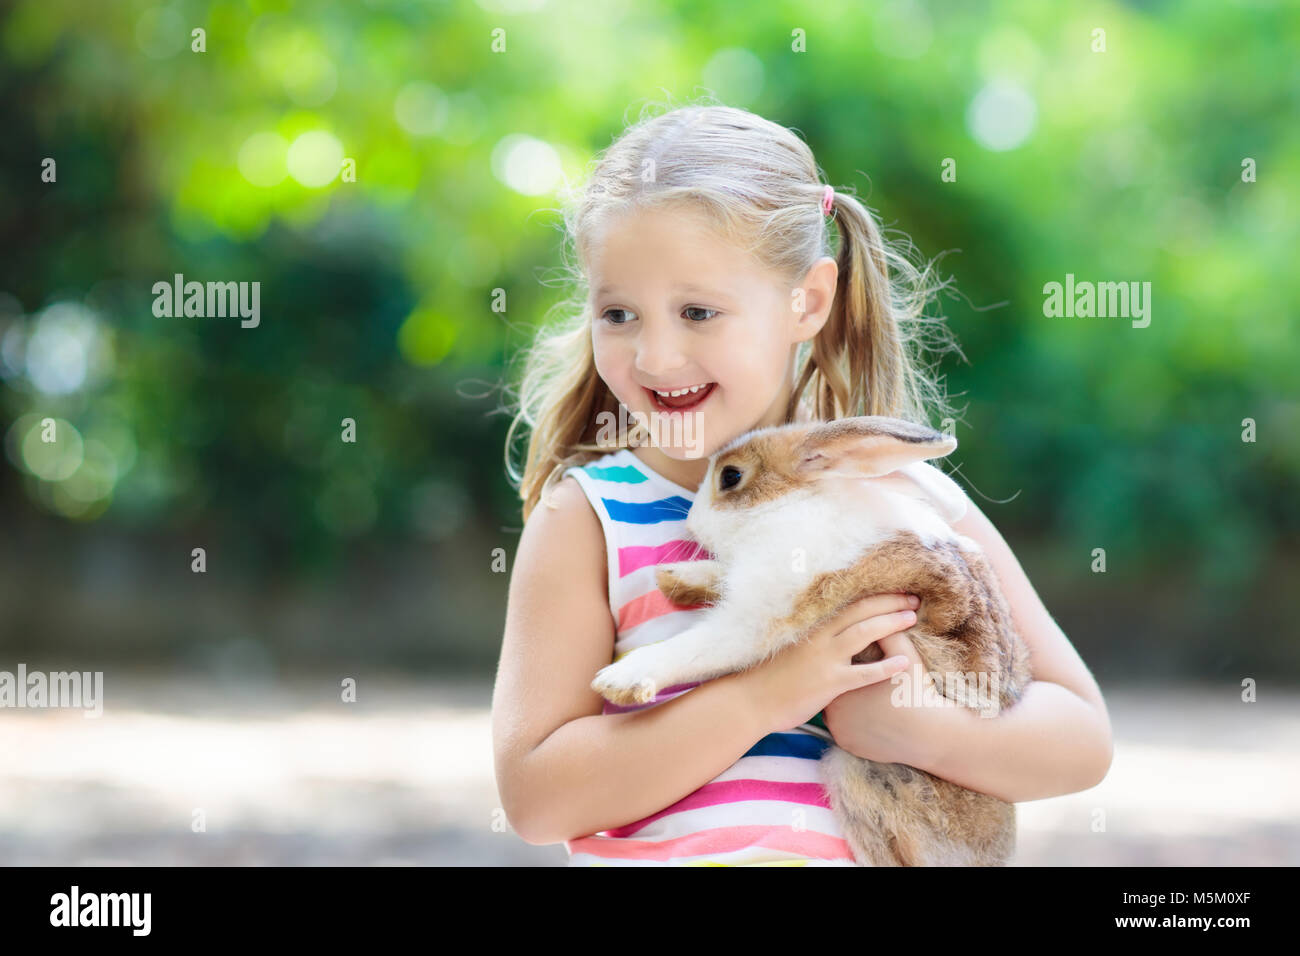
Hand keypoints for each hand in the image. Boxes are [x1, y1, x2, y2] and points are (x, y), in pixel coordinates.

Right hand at [741, 593, 919, 736]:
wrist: (749, 701)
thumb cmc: (767, 677)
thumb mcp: (788, 649)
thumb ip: (811, 639)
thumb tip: (831, 633)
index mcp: (811, 627)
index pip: (848, 603)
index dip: (875, 595)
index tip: (896, 590)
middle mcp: (819, 637)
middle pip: (861, 611)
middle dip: (890, 602)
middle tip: (914, 598)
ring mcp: (825, 659)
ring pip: (865, 633)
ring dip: (892, 623)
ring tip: (913, 618)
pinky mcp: (829, 683)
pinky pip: (864, 673)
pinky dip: (886, 667)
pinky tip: (906, 663)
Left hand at [822, 628, 952, 765]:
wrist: (931, 736)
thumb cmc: (916, 692)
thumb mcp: (904, 655)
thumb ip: (887, 631)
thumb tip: (879, 611)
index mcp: (841, 680)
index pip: (835, 664)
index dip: (849, 660)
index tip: (861, 659)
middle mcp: (832, 708)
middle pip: (830, 688)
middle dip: (844, 680)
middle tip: (866, 682)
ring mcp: (838, 731)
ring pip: (835, 711)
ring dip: (847, 703)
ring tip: (869, 699)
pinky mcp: (847, 746)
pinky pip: (845, 730)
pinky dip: (854, 723)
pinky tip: (871, 718)